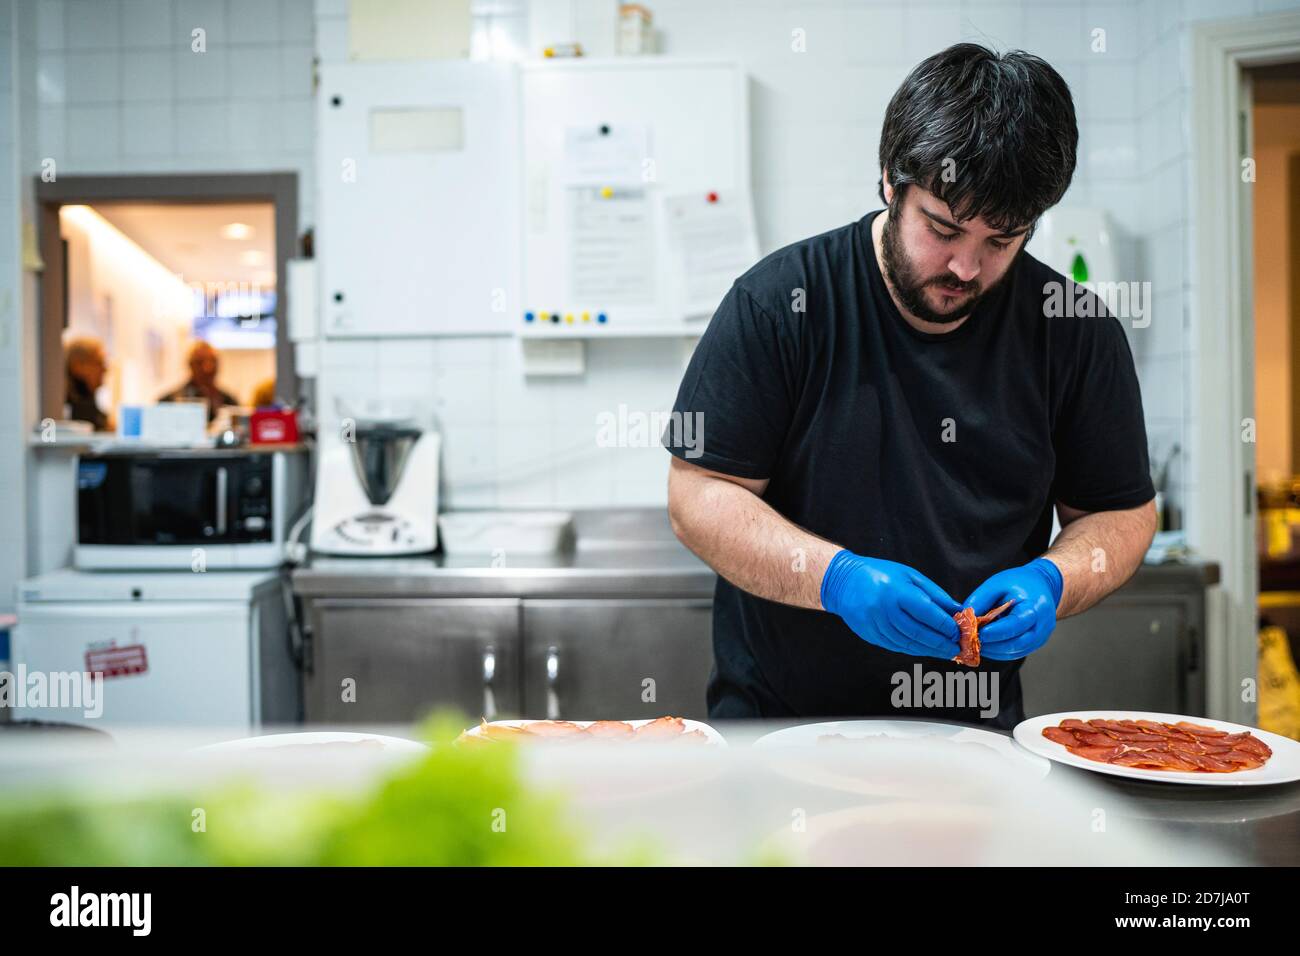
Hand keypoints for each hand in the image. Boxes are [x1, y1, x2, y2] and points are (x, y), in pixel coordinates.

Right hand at [820, 550, 962, 658]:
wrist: (843, 581)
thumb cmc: (879, 574)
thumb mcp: (909, 575)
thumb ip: (934, 593)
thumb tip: (957, 610)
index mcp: (897, 591)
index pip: (927, 613)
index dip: (945, 625)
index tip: (957, 632)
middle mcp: (885, 610)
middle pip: (918, 633)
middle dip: (940, 643)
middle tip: (956, 648)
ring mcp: (875, 624)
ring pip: (907, 643)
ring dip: (928, 650)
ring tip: (944, 652)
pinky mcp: (869, 634)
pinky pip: (895, 646)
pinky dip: (912, 649)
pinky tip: (924, 650)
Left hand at [963, 558, 1063, 659]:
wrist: (1042, 585)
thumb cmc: (1020, 582)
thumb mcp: (997, 583)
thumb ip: (981, 599)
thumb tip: (966, 618)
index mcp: (1035, 608)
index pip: (1016, 625)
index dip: (996, 632)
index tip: (978, 633)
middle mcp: (1041, 626)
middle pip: (1017, 643)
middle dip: (992, 645)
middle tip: (972, 640)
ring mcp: (1040, 638)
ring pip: (1015, 652)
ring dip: (993, 650)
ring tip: (975, 642)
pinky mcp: (1034, 644)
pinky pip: (1015, 653)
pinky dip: (999, 651)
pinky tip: (986, 645)